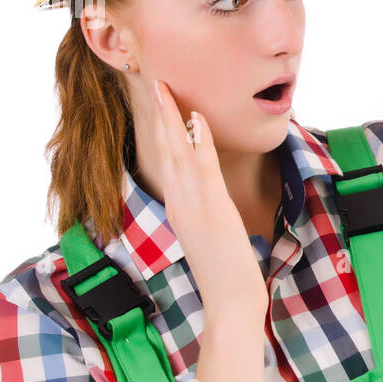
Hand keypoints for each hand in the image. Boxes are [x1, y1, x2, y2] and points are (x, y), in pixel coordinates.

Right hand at [149, 79, 269, 322]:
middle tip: (152, 82)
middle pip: (163, 150)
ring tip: (163, 87)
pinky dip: (197, 140)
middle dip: (157, 115)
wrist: (230, 300)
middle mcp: (179, 202)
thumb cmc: (225, 272)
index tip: (158, 104)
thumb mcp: (211, 236)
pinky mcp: (212, 208)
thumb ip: (207, 212)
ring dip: (169, 117)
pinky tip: (195, 117)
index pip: (165, 160)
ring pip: (176, 152)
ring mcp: (193, 204)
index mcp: (178, 207)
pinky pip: (202, 166)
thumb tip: (211, 197)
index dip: (160, 130)